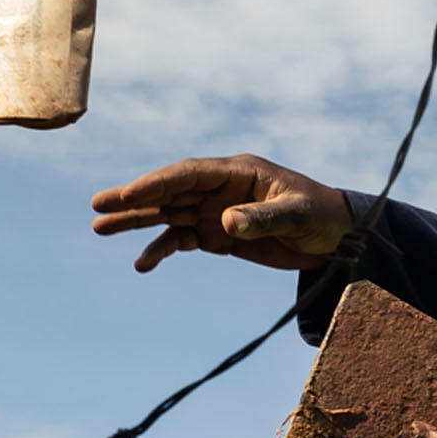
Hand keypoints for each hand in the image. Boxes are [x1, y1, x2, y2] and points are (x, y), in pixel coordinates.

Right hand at [88, 155, 353, 272]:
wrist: (338, 238)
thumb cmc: (322, 216)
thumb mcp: (297, 215)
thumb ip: (263, 218)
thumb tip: (226, 222)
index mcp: (238, 173)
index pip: (188, 174)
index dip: (157, 182)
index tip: (128, 194)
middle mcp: (221, 189)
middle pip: (170, 192)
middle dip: (134, 198)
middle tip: (98, 206)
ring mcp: (217, 212)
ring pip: (169, 215)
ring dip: (137, 222)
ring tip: (100, 228)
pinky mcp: (220, 236)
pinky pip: (183, 240)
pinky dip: (162, 250)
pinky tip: (141, 264)